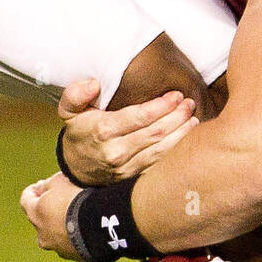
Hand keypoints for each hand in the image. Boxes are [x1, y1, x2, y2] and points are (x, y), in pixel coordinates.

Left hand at [20, 171, 81, 259]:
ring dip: (60, 224)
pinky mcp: (72, 254)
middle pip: (39, 219)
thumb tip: (41, 187)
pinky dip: (74, 235)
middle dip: (47, 209)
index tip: (40, 184)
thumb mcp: (59, 181)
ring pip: (53, 234)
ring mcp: (56, 247)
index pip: (25, 199)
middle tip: (61, 199)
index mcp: (35, 213)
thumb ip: (47, 184)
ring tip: (77, 215)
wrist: (98, 225)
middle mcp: (41, 233)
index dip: (32, 190)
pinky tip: (86, 227)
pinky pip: (70, 242)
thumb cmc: (75, 198)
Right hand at [58, 79, 198, 185]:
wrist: (76, 167)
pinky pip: (160, 164)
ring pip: (161, 150)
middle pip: (155, 133)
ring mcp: (126, 168)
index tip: (176, 95)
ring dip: (181, 133)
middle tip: (189, 103)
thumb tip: (93, 84)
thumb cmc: (80, 131)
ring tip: (192, 118)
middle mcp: (116, 152)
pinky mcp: (134, 177)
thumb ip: (75, 94)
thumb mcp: (69, 110)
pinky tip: (187, 138)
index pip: (140, 117)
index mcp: (103, 131)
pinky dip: (176, 151)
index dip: (162, 106)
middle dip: (177, 116)